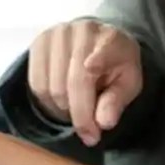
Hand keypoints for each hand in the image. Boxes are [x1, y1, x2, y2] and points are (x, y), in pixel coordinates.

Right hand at [27, 19, 142, 145]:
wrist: (99, 44)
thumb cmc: (116, 67)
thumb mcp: (128, 84)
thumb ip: (117, 101)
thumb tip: (103, 122)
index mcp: (112, 38)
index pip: (104, 50)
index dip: (97, 58)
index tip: (90, 66)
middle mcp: (82, 30)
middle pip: (73, 81)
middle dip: (81, 116)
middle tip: (90, 134)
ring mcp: (57, 34)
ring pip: (51, 86)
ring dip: (63, 110)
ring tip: (78, 111)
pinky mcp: (39, 42)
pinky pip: (35, 83)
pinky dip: (47, 101)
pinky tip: (62, 102)